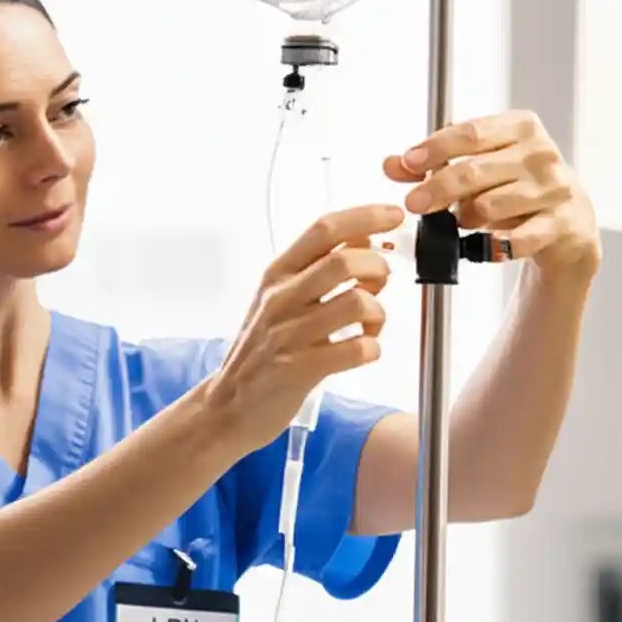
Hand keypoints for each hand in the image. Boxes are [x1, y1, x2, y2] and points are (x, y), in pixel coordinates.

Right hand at [204, 204, 403, 454]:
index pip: (324, 229)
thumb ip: (317, 270)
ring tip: (369, 326)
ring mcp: (288, 334)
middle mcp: (280, 299)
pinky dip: (372, 348)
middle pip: (345, 260)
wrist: (227, 406)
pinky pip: (356, 349)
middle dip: (378, 267)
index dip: (366, 216)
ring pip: (357, 303)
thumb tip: (364, 240)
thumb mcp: (279, 300)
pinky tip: (362, 352)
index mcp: (277, 275)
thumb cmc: (260, 352)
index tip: (394, 215)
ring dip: (378, 313)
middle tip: (379, 284)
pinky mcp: (298, 370)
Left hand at [383, 110, 600, 280]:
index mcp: (520, 129)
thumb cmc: (517, 188)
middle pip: (474, 171)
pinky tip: (482, 245)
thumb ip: (434, 165)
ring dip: (465, 218)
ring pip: (489, 206)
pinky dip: (491, 246)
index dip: (434, 148)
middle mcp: (540, 155)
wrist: (568, 225)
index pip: (470, 133)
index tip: (408, 163)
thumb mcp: (478, 168)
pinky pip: (514, 239)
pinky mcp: (560, 225)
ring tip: (461, 222)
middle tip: (414, 203)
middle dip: (437, 189)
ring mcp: (554, 189)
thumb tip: (392, 164)